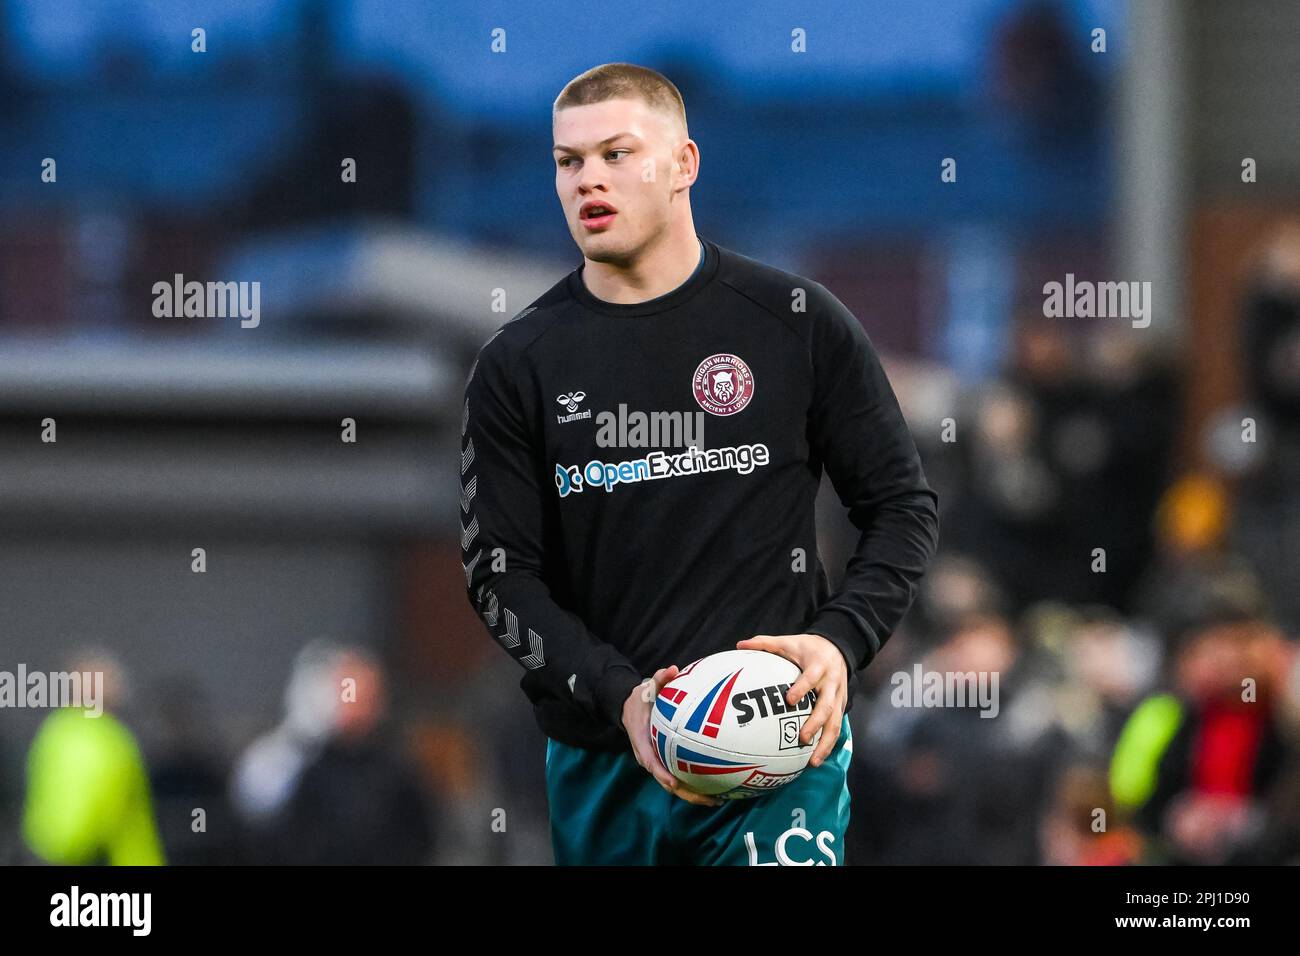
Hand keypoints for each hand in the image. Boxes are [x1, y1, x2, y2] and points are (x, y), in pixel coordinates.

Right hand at [622, 665, 721, 806]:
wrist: (629, 708)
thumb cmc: (641, 699)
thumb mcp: (647, 687)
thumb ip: (659, 678)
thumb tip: (672, 669)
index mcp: (642, 742)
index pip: (650, 762)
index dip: (662, 774)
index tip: (675, 782)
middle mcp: (650, 758)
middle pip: (666, 782)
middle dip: (687, 793)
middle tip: (709, 800)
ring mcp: (658, 763)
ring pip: (675, 786)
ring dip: (694, 795)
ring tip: (718, 801)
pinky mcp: (666, 763)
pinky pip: (681, 777)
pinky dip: (696, 785)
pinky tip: (716, 788)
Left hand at [736, 633, 847, 767]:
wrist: (838, 648)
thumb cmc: (808, 647)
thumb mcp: (788, 641)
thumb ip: (765, 643)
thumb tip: (740, 644)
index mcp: (819, 665)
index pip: (811, 677)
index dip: (803, 688)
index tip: (789, 700)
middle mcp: (832, 683)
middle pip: (826, 706)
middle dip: (815, 724)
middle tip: (802, 738)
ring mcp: (839, 697)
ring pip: (835, 722)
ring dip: (825, 743)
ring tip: (813, 761)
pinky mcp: (842, 706)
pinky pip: (837, 727)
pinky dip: (828, 744)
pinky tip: (816, 758)